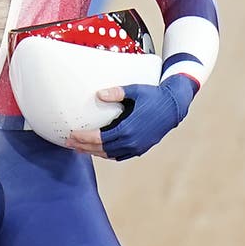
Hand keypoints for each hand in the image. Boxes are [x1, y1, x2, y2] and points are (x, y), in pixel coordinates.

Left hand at [66, 75, 195, 160]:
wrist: (175, 107)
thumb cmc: (154, 96)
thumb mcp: (135, 90)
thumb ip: (116, 92)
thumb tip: (99, 94)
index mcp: (128, 128)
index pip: (99, 138)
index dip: (83, 138)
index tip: (71, 135)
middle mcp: (132, 141)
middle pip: (101, 149)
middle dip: (83, 147)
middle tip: (69, 143)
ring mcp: (137, 147)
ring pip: (110, 154)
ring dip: (93, 152)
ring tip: (80, 148)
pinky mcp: (141, 148)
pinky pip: (120, 155)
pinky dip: (107, 153)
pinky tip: (98, 149)